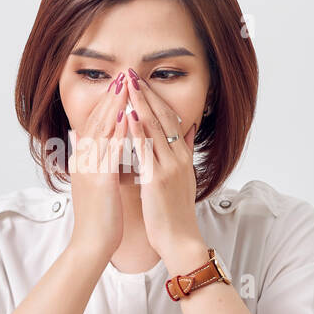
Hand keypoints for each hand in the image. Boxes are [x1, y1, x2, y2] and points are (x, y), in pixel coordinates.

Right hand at [66, 70, 130, 259]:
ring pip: (103, 130)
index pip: (95, 125)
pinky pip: (111, 150)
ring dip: (115, 106)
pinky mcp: (100, 180)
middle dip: (111, 97)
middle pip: (97, 121)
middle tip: (123, 75)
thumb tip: (92, 147)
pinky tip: (128, 116)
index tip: (119, 86)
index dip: (107, 104)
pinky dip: (119, 131)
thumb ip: (94, 164)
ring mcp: (90, 169)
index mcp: (83, 162)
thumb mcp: (95, 186)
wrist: (91, 246)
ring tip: (127, 86)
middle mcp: (83, 161)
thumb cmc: (99, 220)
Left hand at [123, 67, 205, 261]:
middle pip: (163, 118)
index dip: (155, 99)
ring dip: (140, 104)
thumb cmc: (174, 213)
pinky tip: (128, 116)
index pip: (169, 120)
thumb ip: (182, 153)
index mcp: (182, 157)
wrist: (180, 239)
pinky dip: (137, 131)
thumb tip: (186, 131)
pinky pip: (146, 150)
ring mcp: (170, 167)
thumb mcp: (183, 178)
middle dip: (147, 94)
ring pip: (154, 129)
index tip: (141, 82)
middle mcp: (179, 158)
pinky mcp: (159, 179)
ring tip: (128, 84)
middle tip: (133, 73)